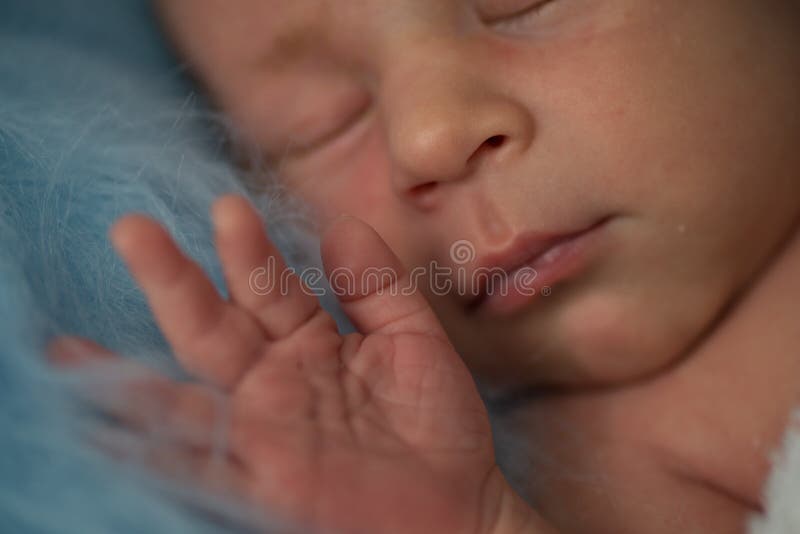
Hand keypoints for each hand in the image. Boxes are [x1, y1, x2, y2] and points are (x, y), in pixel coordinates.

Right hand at [51, 195, 551, 533]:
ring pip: (188, 399)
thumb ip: (378, 287)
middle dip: (173, 283)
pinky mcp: (265, 484)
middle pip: (212, 329)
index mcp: (310, 344)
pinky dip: (153, 457)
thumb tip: (341, 225)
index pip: (268, 288)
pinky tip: (107, 438)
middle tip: (132, 230)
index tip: (229, 209)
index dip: (247, 251)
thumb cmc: (438, 428)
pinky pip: (202, 469)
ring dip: (132, 379)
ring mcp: (264, 433)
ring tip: (70, 351)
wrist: (460, 510)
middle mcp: (274, 383)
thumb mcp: (416, 342)